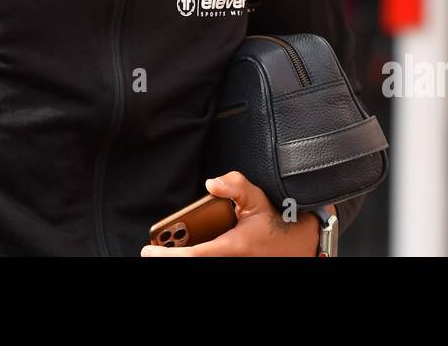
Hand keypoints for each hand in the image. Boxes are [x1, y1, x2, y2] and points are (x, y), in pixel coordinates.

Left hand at [139, 170, 319, 256]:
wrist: (299, 243)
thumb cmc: (277, 221)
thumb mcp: (258, 198)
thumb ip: (235, 185)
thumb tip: (211, 184)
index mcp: (234, 246)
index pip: (194, 255)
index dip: (168, 255)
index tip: (148, 251)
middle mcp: (232, 261)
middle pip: (194, 261)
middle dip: (171, 255)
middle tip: (155, 247)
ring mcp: (233, 264)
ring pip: (202, 261)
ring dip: (184, 255)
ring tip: (168, 244)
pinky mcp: (235, 263)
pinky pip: (210, 260)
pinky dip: (196, 255)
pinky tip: (185, 248)